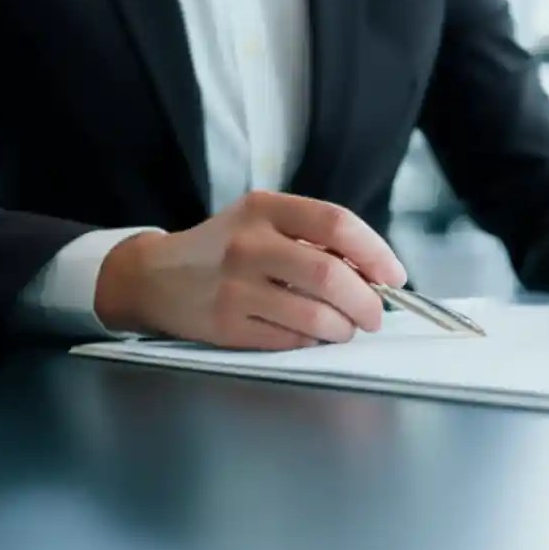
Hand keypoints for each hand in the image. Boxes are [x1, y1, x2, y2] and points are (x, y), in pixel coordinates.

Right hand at [95, 191, 406, 348]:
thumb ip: (314, 237)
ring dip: (343, 328)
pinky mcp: (227, 324)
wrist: (154, 276)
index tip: (394, 276)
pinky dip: (312, 340)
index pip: (336, 223)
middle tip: (374, 314)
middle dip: (366, 302)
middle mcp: (249, 243)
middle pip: (330, 275)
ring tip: (344, 327)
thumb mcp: (263, 221)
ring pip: (314, 315)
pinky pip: (290, 339)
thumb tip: (375, 272)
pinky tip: (310, 333)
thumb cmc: (225, 248)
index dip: (375, 252)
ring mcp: (235, 286)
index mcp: (265, 208)